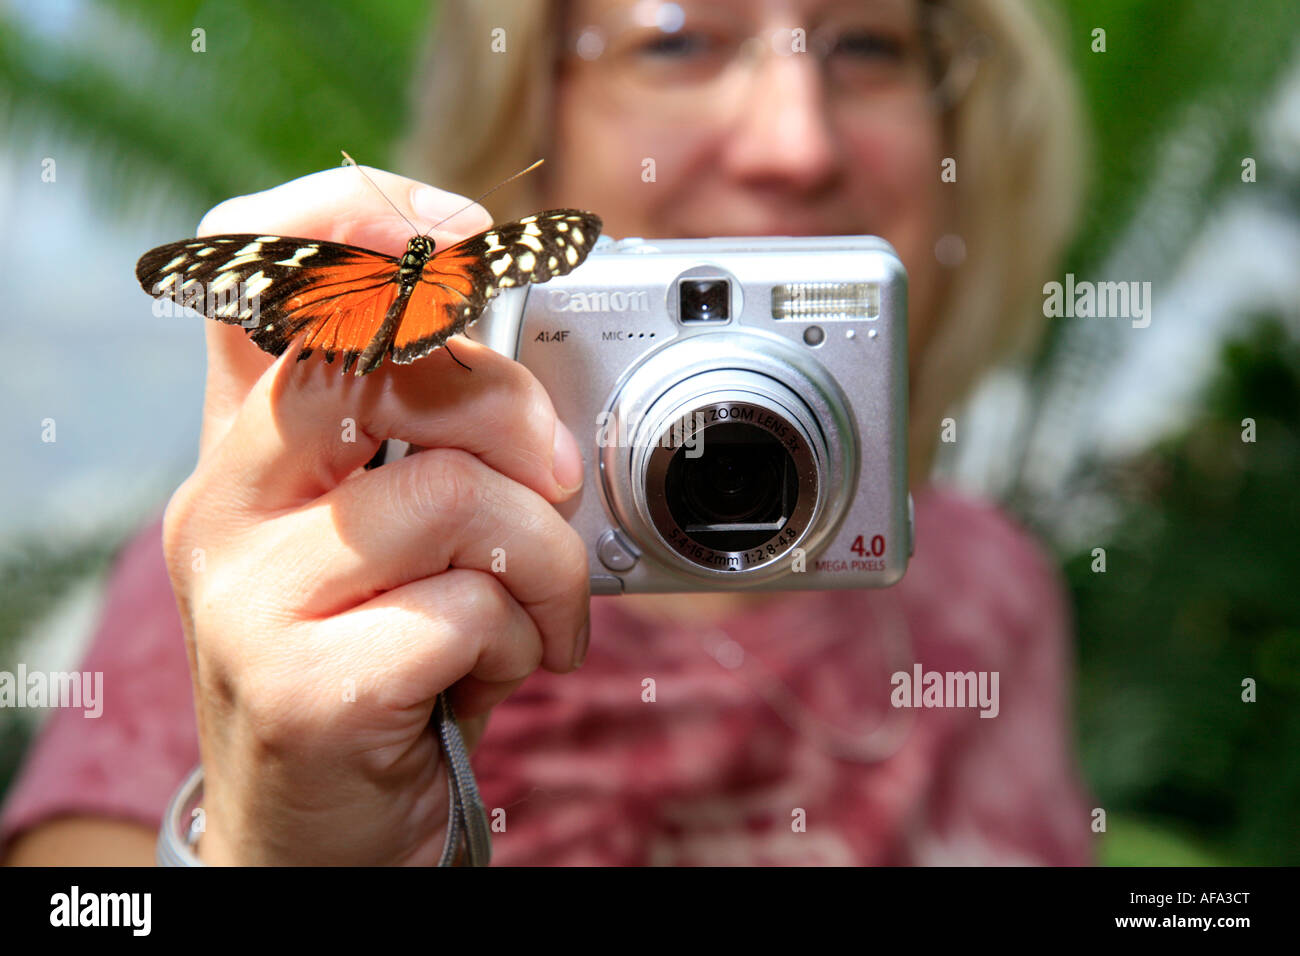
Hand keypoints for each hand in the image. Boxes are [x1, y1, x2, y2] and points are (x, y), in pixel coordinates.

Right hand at [161, 165, 589, 864]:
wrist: (319, 837)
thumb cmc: (386, 669)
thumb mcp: (402, 545)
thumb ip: (438, 448)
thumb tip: (535, 386)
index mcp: (254, 453)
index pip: (250, 276)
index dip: (353, 218)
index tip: (464, 232)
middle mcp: (228, 505)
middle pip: (374, 362)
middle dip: (505, 404)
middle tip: (554, 477)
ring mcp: (248, 596)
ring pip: (449, 496)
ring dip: (544, 562)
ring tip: (540, 617)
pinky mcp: (300, 684)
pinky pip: (465, 608)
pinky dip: (521, 638)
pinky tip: (498, 674)